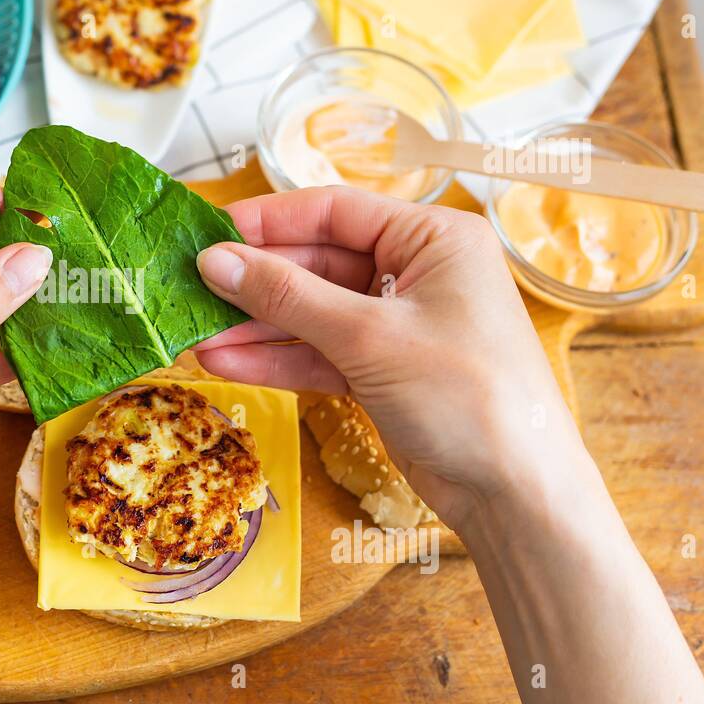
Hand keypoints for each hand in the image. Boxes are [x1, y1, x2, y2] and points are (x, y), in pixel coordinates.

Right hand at [192, 186, 580, 530]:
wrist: (515, 492)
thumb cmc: (467, 395)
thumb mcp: (368, 337)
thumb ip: (287, 296)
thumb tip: (215, 261)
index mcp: (432, 238)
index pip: (335, 211)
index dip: (267, 222)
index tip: (207, 235)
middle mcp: (415, 272)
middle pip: (316, 263)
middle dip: (253, 283)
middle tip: (188, 291)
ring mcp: (396, 324)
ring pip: (311, 312)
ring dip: (255, 326)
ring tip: (194, 335)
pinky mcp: (381, 371)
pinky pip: (318, 352)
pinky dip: (276, 358)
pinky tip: (225, 361)